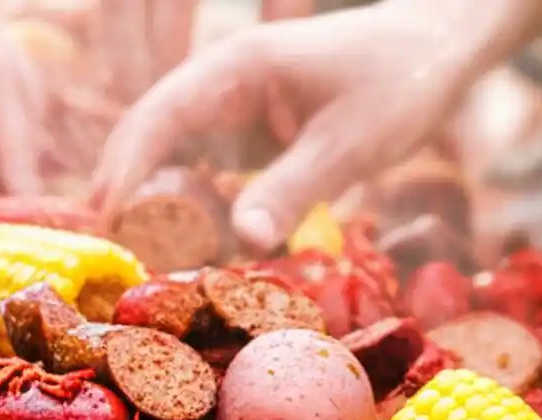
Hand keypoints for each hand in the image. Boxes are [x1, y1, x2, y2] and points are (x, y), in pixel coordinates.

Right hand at [92, 5, 481, 254]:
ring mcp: (237, 105)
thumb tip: (241, 244)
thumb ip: (294, 188)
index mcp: (238, 68)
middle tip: (99, 246)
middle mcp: (225, 82)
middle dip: (122, 184)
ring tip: (130, 250)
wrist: (442, 47)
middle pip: (152, 132)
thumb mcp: (351, 141)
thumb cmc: (402, 80)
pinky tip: (183, 238)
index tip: (101, 217)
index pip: (160, 116)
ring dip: (152, 196)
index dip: (124, 167)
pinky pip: (208, 166)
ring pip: (175, 151)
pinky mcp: (255, 130)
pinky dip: (192, 200)